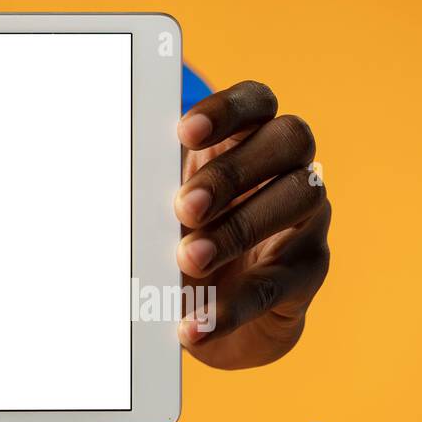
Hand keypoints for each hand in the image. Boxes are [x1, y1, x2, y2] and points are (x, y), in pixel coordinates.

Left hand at [173, 81, 330, 369]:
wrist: (210, 307)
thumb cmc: (186, 234)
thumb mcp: (167, 207)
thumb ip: (154, 188)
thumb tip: (112, 188)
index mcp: (249, 137)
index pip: (257, 100)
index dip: (227, 108)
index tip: (185, 133)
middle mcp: (291, 167)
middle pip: (289, 140)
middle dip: (233, 171)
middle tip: (183, 206)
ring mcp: (309, 217)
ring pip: (299, 200)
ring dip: (238, 229)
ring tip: (188, 258)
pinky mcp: (309, 270)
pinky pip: (280, 283)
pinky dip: (232, 305)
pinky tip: (195, 321)